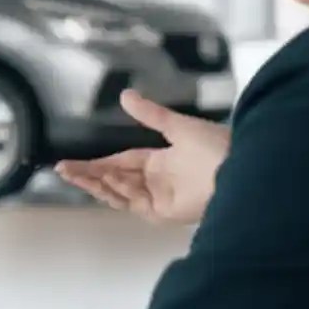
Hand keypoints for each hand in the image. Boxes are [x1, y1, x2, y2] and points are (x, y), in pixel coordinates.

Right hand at [56, 90, 229, 224]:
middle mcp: (159, 182)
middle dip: (88, 175)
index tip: (71, 163)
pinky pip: (136, 203)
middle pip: (115, 180)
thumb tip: (125, 95)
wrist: (246, 170)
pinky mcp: (167, 214)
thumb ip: (151, 114)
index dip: (97, 162)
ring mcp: (162, 199)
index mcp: (162, 161)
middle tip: (61, 170)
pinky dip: (119, 191)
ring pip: (120, 193)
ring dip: (97, 183)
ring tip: (73, 173)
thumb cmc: (219, 146)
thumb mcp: (179, 125)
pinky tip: (105, 177)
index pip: (121, 163)